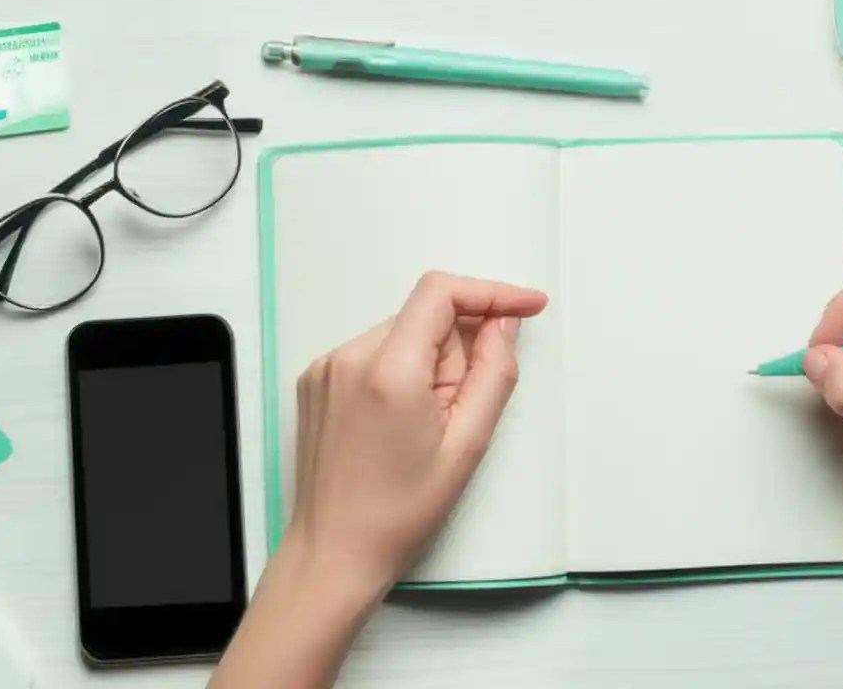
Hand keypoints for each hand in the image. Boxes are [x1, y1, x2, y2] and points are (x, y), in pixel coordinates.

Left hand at [286, 271, 547, 592]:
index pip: (442, 293)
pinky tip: (398, 422)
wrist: (334, 550)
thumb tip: (503, 323)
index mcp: (389, 370)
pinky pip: (372, 353)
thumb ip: (494, 373)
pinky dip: (398, 371)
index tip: (528, 307)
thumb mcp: (468, 444)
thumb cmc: (401, 511)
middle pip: (423, 316)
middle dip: (458, 347)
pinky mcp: (314, 380)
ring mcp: (325, 367)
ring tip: (426, 423)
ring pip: (400, 334)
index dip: (491, 292)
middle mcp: (349, 357)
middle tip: (463, 406)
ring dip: (428, 362)